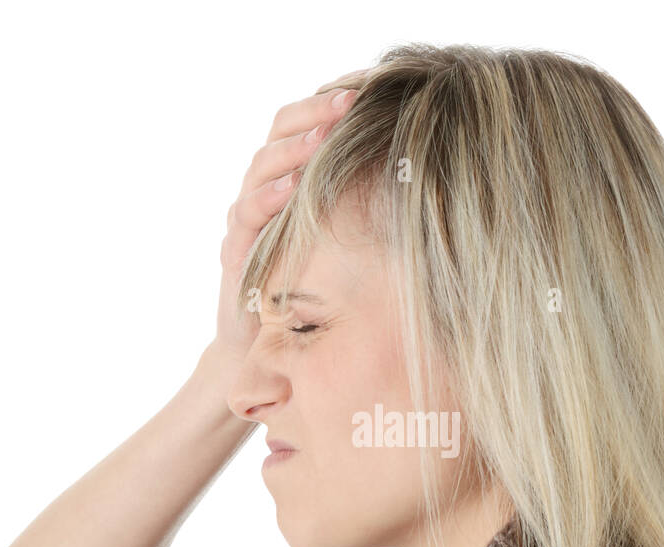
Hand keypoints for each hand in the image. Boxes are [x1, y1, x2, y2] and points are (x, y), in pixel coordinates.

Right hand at [210, 71, 366, 369]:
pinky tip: (291, 189)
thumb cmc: (313, 289)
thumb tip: (430, 172)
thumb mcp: (346, 239)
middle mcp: (265, 188)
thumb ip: (366, 202)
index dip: (336, 98)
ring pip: (261, 167)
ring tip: (325, 135)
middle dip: (317, 112)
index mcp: (292, 176)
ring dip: (295, 149)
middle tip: (352, 99)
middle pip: (281, 131)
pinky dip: (267, 199)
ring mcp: (246, 217)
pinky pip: (246, 216)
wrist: (266, 347)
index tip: (377, 82)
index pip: (308, 121)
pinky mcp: (234, 251)